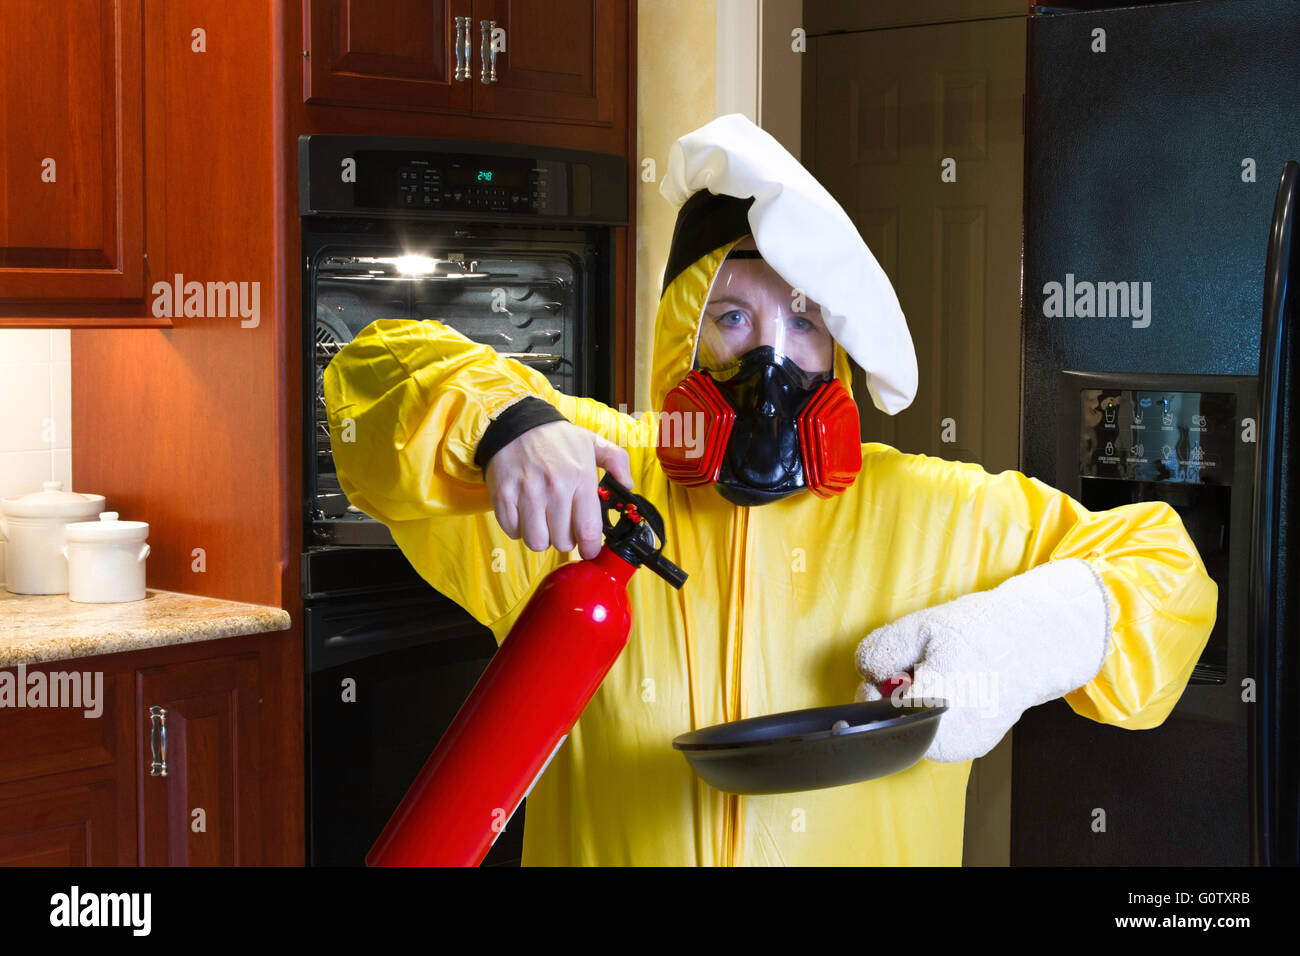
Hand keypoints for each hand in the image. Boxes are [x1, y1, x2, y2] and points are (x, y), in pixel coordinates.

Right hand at [485, 421, 633, 559]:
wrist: (515, 422)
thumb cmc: (555, 437)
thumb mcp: (592, 441)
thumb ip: (617, 461)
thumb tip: (627, 485)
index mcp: (580, 476)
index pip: (588, 529)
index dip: (590, 548)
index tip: (588, 549)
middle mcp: (555, 487)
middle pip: (562, 541)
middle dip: (565, 539)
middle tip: (562, 525)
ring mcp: (527, 492)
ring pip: (537, 541)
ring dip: (541, 537)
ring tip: (543, 521)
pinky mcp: (503, 496)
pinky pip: (513, 531)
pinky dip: (518, 528)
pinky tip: (524, 513)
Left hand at [853, 559, 1110, 762]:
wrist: (1034, 640)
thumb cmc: (979, 631)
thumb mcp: (918, 627)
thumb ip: (879, 651)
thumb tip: (868, 675)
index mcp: (932, 708)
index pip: (879, 714)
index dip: (874, 693)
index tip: (884, 675)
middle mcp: (948, 740)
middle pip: (895, 725)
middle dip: (896, 699)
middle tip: (919, 669)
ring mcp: (963, 748)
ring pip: (915, 730)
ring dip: (916, 706)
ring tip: (942, 677)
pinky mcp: (974, 747)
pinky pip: (936, 733)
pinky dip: (936, 713)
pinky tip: (955, 690)